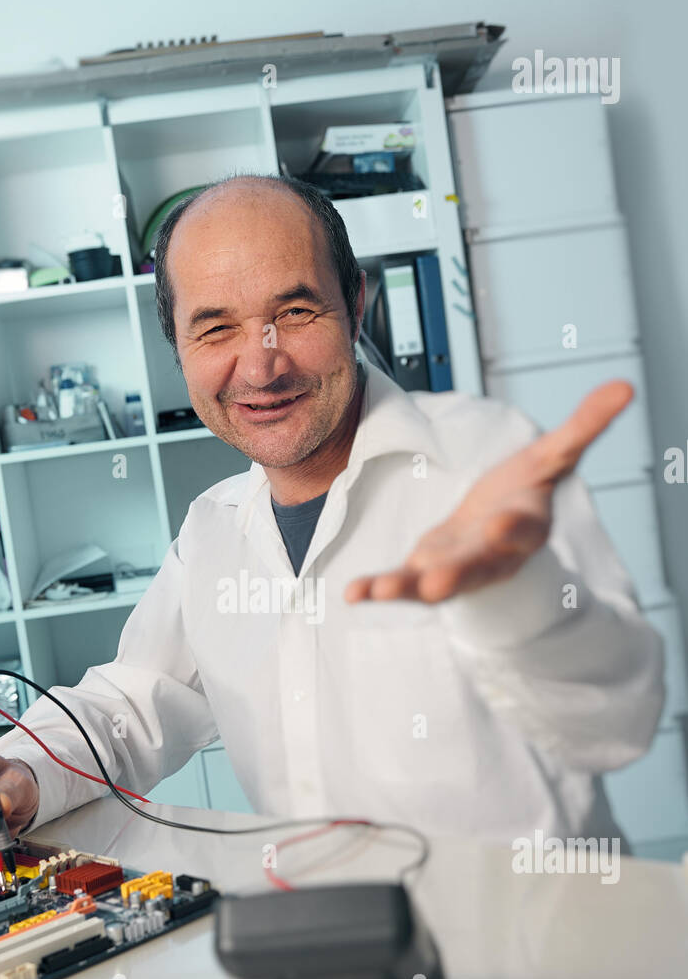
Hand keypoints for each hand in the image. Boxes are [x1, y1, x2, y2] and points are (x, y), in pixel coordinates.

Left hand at [345, 381, 633, 604]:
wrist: (500, 536)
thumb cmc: (525, 493)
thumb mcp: (552, 458)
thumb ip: (584, 427)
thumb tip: (626, 387)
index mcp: (523, 526)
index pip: (521, 527)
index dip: (513, 528)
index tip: (502, 524)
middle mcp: (490, 556)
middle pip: (475, 566)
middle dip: (456, 574)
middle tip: (437, 583)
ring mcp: (457, 569)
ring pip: (433, 583)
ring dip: (405, 587)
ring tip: (375, 591)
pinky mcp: (426, 573)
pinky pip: (401, 583)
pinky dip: (377, 588)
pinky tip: (352, 592)